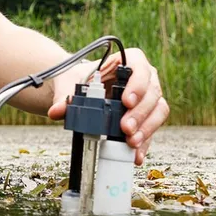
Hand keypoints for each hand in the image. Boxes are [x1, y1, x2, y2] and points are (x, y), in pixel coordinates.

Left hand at [47, 48, 167, 165]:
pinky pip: (152, 129)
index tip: (126, 101)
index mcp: (127, 61)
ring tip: (130, 142)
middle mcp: (144, 78)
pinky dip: (145, 142)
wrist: (82, 91)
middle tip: (125, 128)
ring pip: (158, 111)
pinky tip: (135, 154)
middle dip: (140, 113)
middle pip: (152, 92)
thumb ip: (64, 96)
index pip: (139, 66)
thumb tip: (57, 111)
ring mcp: (148, 98)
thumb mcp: (70, 83)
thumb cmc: (81, 80)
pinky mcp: (148, 117)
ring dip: (146, 128)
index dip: (137, 84)